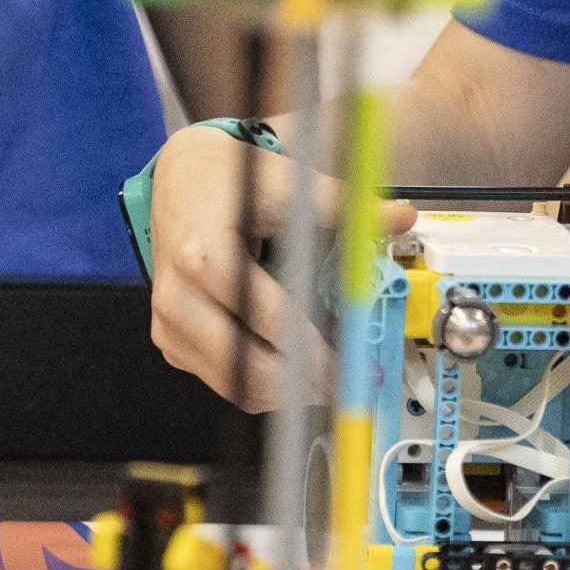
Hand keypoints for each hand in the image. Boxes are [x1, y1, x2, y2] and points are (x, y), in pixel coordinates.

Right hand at [145, 124, 416, 411]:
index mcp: (205, 255)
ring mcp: (168, 323)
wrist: (182, 179)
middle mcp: (179, 295)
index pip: (269, 320)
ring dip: (286, 390)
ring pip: (236, 386)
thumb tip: (400, 216)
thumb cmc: (233, 182)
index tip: (352, 362)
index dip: (317, 349)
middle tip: (347, 383)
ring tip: (325, 376)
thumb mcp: (289, 184)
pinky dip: (261, 381)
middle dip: (305, 383)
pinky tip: (291, 363)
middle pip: (249, 368)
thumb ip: (345, 207)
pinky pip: (222, 381)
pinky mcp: (170, 340)